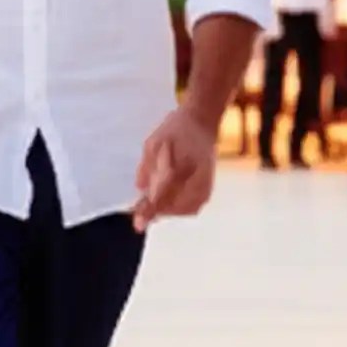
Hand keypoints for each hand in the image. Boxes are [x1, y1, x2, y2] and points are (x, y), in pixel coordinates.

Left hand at [133, 106, 217, 231]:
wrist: (202, 122)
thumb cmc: (175, 129)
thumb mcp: (154, 142)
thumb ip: (146, 166)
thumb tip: (139, 189)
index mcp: (183, 165)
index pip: (165, 194)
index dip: (150, 210)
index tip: (138, 224)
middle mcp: (198, 179)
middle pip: (175, 206)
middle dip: (156, 210)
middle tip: (139, 209)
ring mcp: (206, 185)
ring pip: (184, 210)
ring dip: (167, 210)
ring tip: (151, 203)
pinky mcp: (208, 188)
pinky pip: (192, 207)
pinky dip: (178, 207)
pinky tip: (166, 199)